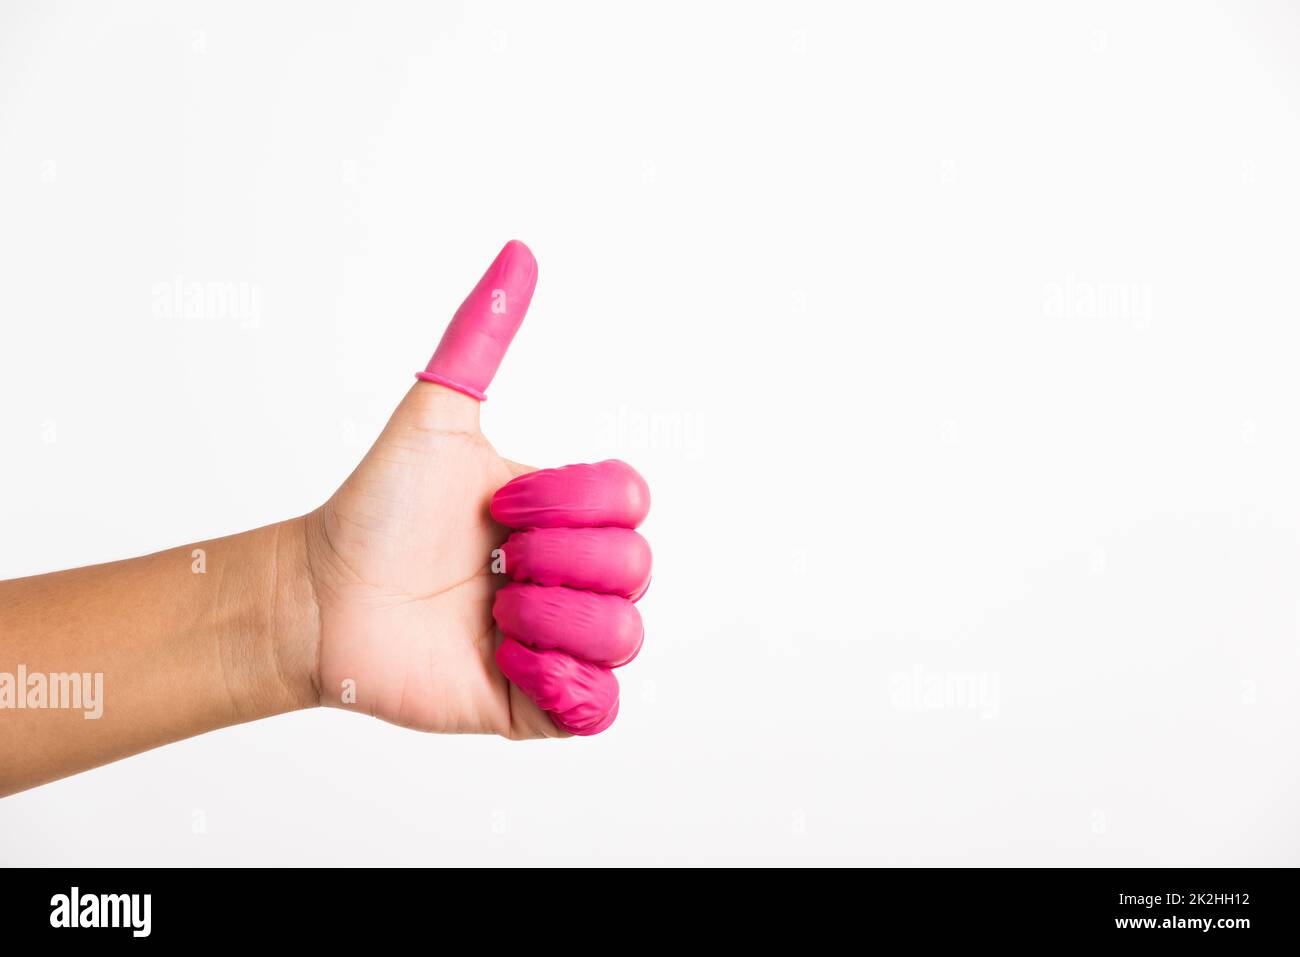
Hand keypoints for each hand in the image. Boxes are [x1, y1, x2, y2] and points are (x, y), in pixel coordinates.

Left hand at [301, 242, 649, 738]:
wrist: (321, 599)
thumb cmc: (375, 509)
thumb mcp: (434, 418)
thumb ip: (478, 336)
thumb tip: (521, 250)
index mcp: (568, 513)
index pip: (633, 503)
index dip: (569, 505)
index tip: (496, 509)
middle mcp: (576, 575)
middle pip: (637, 569)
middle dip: (554, 561)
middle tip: (489, 563)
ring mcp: (564, 643)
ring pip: (625, 636)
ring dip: (549, 620)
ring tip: (489, 616)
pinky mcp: (541, 705)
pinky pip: (600, 706)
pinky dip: (560, 683)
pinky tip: (503, 660)